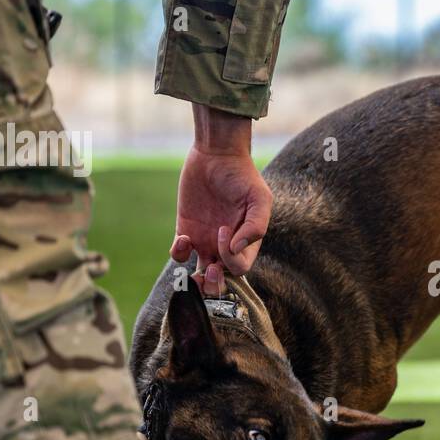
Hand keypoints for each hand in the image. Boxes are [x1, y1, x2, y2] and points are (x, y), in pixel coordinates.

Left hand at [170, 105, 271, 293]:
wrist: (216, 155)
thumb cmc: (243, 176)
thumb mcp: (259, 198)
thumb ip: (256, 225)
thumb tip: (237, 249)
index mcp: (246, 242)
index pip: (240, 266)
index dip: (231, 258)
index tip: (223, 230)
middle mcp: (226, 245)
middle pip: (221, 279)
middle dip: (214, 284)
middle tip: (209, 272)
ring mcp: (205, 240)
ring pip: (200, 273)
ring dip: (196, 280)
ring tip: (193, 273)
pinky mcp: (186, 230)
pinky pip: (180, 253)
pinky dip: (179, 253)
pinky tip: (183, 240)